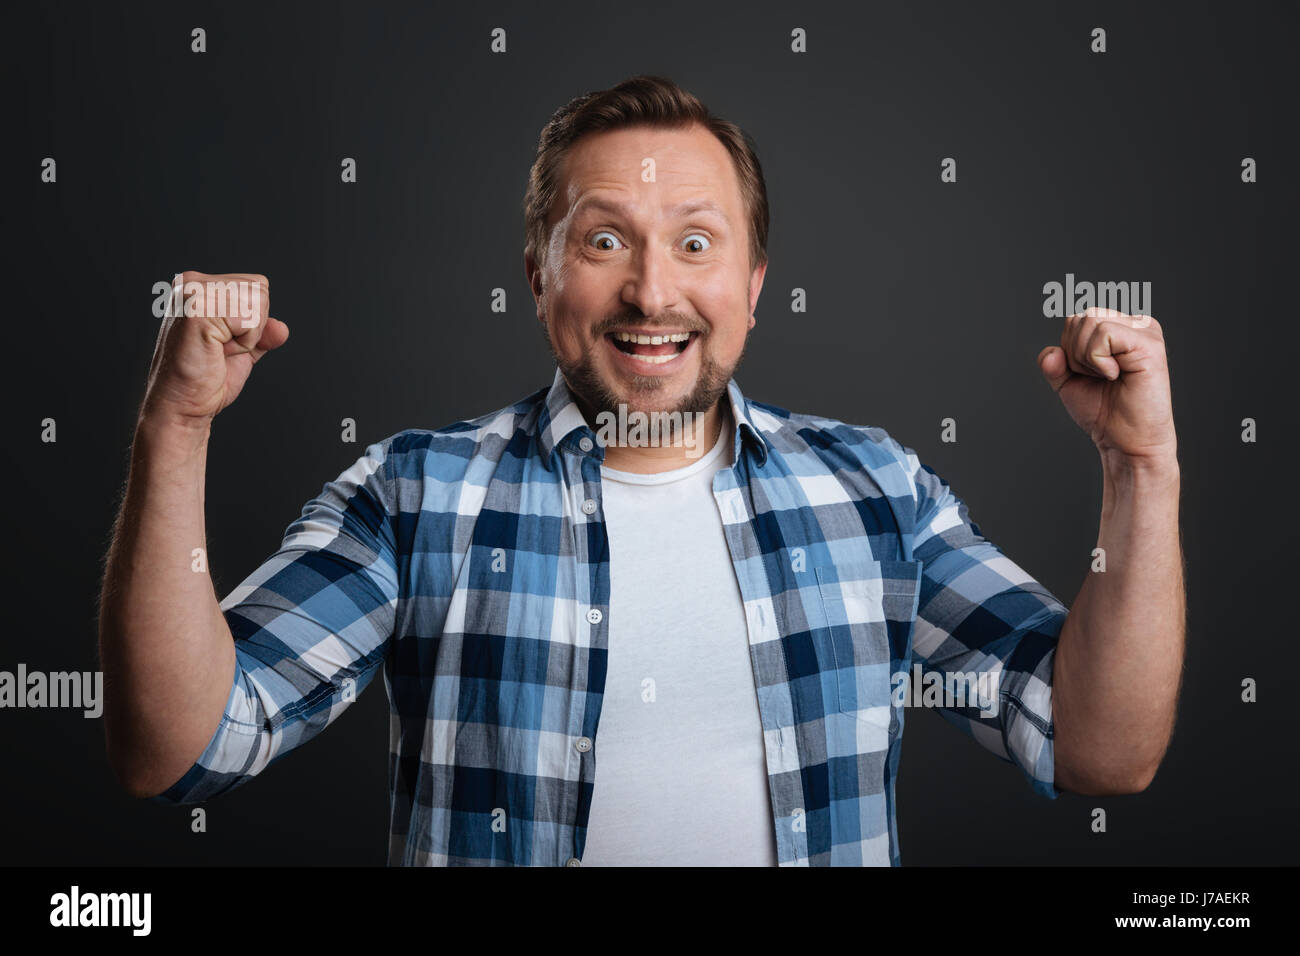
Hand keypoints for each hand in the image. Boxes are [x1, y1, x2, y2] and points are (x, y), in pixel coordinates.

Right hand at [141, 271, 288, 426]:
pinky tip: (215, 351)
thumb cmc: (204, 380)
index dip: (252, 320)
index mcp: (199, 285)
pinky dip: (242, 343)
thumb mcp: (243, 350)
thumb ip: (263, 333)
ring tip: (216, 349)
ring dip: (247, 335)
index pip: (258, 285)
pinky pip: (249, 320)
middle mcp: (192, 281)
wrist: (181, 406)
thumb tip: (281, 328)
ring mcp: (192, 292)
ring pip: (258, 302)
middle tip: (218, 348)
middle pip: (261, 289)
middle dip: (252, 326)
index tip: (222, 341)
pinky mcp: (197, 310)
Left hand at [1037, 306, 1176, 464]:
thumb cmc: (1103, 412)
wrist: (1124, 441)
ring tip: (1108, 377)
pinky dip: (1097, 360)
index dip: (1069, 351)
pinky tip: (1115, 375)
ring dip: (1086, 358)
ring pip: (1090, 322)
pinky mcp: (1150, 345)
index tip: (1090, 374)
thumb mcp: (1067, 382)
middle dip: (1075, 353)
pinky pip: (1104, 335)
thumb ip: (1053, 363)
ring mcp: (1145, 332)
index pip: (1076, 320)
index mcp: (1120, 328)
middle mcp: (1136, 324)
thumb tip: (1052, 353)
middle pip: (1081, 318)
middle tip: (1099, 377)